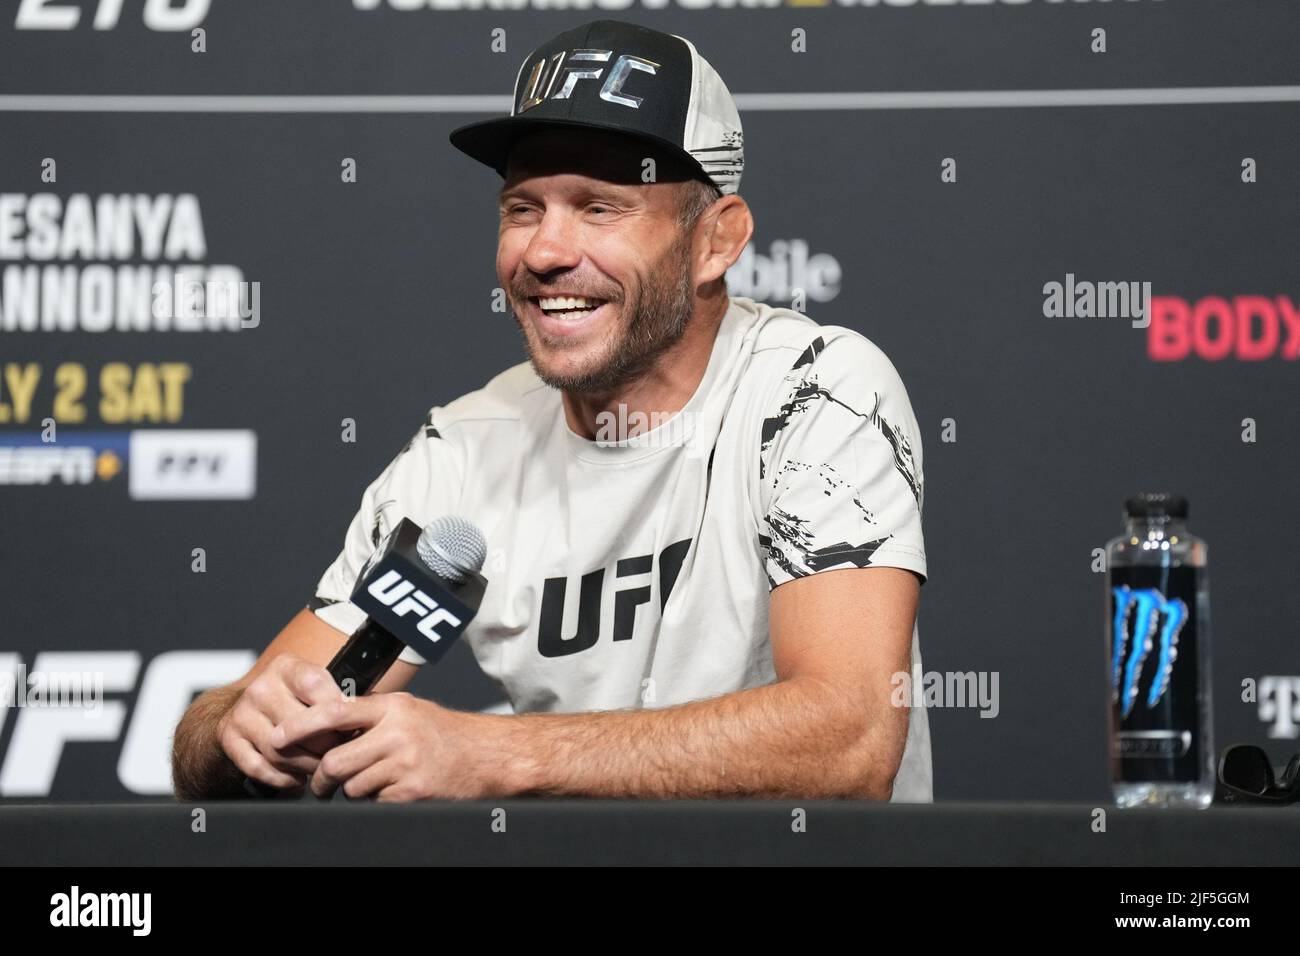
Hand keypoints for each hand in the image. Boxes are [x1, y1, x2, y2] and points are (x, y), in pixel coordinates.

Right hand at [218, 654, 351, 792]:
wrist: (248, 707)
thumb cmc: (295, 699)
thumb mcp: (314, 685)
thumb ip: (337, 696)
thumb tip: (366, 717)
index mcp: (287, 667)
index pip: (316, 686)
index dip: (337, 712)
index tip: (351, 728)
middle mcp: (261, 687)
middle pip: (300, 725)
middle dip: (325, 746)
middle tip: (339, 755)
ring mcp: (242, 713)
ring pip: (280, 751)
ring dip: (306, 767)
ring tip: (320, 769)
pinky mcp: (229, 738)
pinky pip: (259, 767)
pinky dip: (282, 778)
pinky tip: (296, 778)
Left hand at [271, 692, 488, 801]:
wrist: (487, 755)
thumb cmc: (445, 733)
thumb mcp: (409, 710)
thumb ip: (372, 714)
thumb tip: (325, 720)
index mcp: (393, 707)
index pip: (334, 712)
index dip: (300, 726)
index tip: (278, 737)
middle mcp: (398, 732)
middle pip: (335, 761)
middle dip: (321, 779)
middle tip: (319, 785)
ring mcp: (405, 763)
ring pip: (352, 787)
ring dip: (354, 791)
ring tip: (374, 783)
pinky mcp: (413, 791)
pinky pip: (375, 803)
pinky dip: (378, 802)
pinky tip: (395, 791)